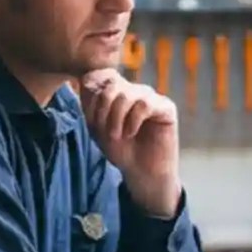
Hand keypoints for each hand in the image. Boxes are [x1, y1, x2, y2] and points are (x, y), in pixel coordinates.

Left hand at [80, 69, 180, 216]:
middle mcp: (134, 90)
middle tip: (106, 132)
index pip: (101, 79)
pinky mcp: (165, 107)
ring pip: (126, 94)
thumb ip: (91, 104)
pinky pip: (144, 104)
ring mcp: (150, 97)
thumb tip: (85, 79)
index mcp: (118, 92)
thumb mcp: (97, 128)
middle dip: (103, 111)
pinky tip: (131, 133)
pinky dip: (133, 120)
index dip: (92, 100)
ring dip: (116, 118)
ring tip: (118, 136)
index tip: (92, 122)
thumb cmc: (121, 151)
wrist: (142, 173)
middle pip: (111, 86)